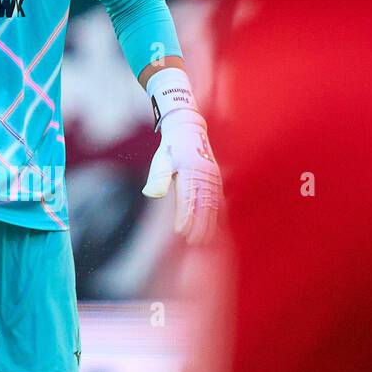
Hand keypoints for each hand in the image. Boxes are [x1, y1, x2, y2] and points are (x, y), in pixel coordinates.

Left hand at [143, 73, 222, 245]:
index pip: (187, 199)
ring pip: (213, 204)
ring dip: (210, 223)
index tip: (180, 232)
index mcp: (190, 171)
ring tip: (204, 240)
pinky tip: (216, 227)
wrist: (188, 129)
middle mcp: (204, 175)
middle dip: (199, 226)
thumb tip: (152, 194)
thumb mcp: (161, 160)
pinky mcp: (216, 179)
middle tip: (193, 242)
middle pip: (203, 205)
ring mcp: (213, 177)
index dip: (185, 217)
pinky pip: (219, 199)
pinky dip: (218, 214)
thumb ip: (159, 178)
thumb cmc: (170, 148)